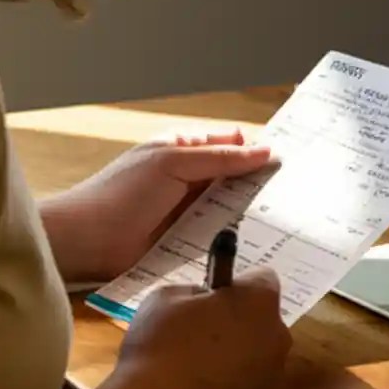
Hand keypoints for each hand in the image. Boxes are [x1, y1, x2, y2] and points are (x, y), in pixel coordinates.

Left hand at [39, 130, 273, 281]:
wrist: (87, 242)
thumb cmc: (123, 193)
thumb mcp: (174, 163)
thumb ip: (221, 158)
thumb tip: (265, 151)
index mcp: (185, 150)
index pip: (233, 144)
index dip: (260, 150)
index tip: (293, 160)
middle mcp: (190, 178)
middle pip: (236, 177)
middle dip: (263, 183)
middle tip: (302, 194)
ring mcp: (189, 210)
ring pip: (231, 208)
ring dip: (252, 214)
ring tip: (290, 221)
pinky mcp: (188, 240)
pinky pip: (219, 235)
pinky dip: (236, 237)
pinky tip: (262, 243)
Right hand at [108, 268, 291, 388]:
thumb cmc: (158, 347)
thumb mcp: (166, 298)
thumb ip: (196, 293)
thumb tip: (205, 301)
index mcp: (259, 302)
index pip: (262, 279)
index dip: (236, 287)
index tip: (214, 299)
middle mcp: (279, 336)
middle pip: (264, 322)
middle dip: (241, 324)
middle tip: (204, 338)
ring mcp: (277, 377)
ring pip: (262, 358)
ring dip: (241, 359)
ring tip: (202, 375)